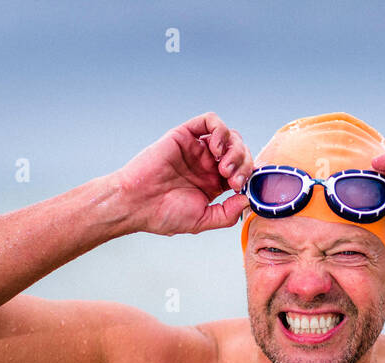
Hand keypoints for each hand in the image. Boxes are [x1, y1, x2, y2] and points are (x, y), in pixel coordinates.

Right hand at [112, 112, 253, 235]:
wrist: (136, 203)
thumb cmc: (163, 214)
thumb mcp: (202, 220)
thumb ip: (227, 213)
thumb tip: (247, 200)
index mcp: (213, 184)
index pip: (242, 171)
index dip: (248, 177)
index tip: (240, 189)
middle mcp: (207, 164)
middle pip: (240, 152)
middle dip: (244, 164)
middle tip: (232, 179)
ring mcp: (197, 148)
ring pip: (229, 136)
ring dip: (235, 149)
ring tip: (223, 166)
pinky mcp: (185, 135)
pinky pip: (210, 121)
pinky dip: (220, 130)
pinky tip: (216, 148)